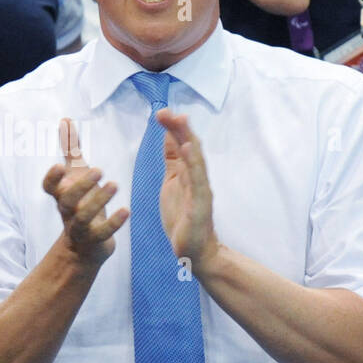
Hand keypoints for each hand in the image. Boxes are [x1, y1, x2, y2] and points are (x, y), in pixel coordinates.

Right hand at [42, 119, 127, 268]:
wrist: (83, 246)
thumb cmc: (79, 203)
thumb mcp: (75, 175)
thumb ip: (71, 149)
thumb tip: (65, 119)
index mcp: (61, 195)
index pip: (49, 187)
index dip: (52, 178)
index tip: (59, 165)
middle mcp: (67, 211)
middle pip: (68, 200)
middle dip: (81, 186)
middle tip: (99, 170)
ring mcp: (79, 227)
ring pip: (84, 216)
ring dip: (99, 201)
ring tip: (115, 184)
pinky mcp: (95, 240)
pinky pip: (102, 233)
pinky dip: (114, 223)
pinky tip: (126, 210)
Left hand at [155, 110, 218, 277]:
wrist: (194, 250)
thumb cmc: (184, 217)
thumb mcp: (173, 182)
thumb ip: (173, 161)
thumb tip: (168, 136)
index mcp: (188, 172)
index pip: (181, 144)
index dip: (172, 128)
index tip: (161, 112)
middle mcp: (197, 177)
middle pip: (190, 147)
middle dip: (179, 128)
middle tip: (168, 112)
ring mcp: (201, 190)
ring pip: (196, 160)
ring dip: (189, 140)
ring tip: (181, 122)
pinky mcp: (201, 204)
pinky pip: (197, 181)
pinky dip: (194, 164)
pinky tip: (188, 150)